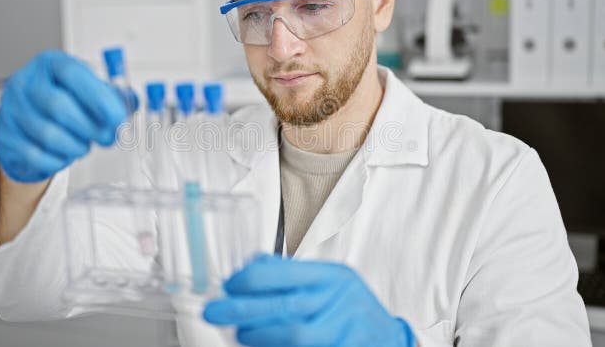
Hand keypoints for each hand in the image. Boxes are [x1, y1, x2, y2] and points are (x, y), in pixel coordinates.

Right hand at [0, 50, 125, 182]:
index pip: (72, 75)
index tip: (118, 117)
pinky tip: (65, 154)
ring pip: (48, 135)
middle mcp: (24, 83)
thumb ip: (112, 96)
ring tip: (84, 145)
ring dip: (76, 146)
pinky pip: (35, 156)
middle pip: (59, 107)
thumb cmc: (61, 105)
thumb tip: (132, 102)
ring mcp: (10, 110)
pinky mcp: (3, 137)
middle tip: (107, 137)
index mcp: (49, 64)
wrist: (26, 128)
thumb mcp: (88, 92)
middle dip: (91, 127)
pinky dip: (58, 160)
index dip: (99, 98)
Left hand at [204, 255, 414, 346]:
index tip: (228, 286)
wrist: (389, 339)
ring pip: (293, 335)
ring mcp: (344, 330)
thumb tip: (249, 266)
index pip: (286, 272)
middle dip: (242, 309)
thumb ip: (292, 273)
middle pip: (285, 305)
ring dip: (258, 336)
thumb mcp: (329, 281)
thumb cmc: (351, 308)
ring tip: (240, 334)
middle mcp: (340, 301)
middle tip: (214, 311)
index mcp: (333, 277)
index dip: (250, 280)